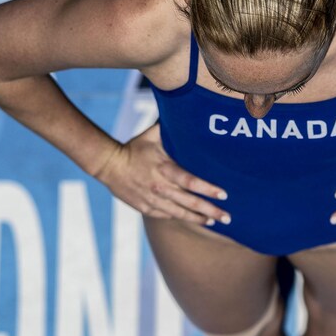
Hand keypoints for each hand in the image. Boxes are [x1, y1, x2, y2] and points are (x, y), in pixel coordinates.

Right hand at [93, 121, 230, 225]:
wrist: (107, 165)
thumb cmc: (134, 148)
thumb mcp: (153, 135)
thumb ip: (172, 129)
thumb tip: (189, 113)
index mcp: (164, 168)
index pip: (191, 182)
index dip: (208, 189)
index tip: (224, 195)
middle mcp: (160, 187)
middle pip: (190, 202)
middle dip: (211, 210)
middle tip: (227, 217)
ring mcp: (152, 200)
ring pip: (180, 213)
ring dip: (199, 218)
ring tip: (214, 221)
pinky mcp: (145, 208)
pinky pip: (167, 215)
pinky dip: (181, 217)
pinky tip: (194, 219)